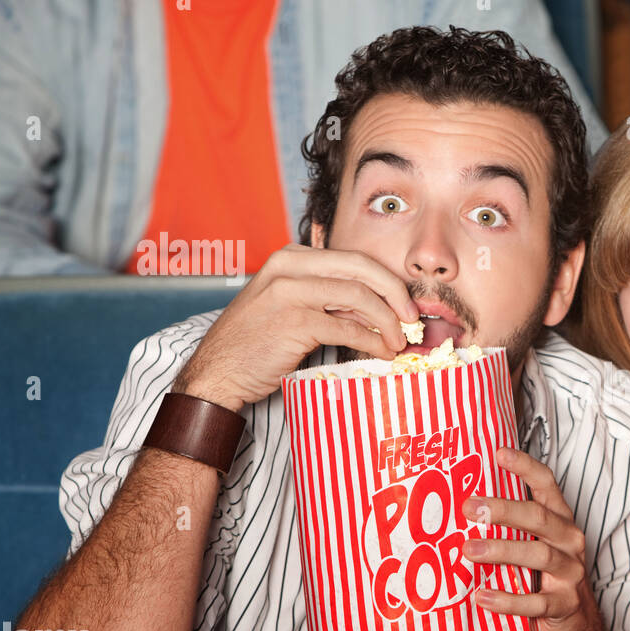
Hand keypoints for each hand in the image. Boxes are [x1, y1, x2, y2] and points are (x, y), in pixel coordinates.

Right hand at [173, 244, 418, 410]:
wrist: (217, 373)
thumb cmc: (257, 343)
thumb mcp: (289, 304)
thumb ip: (327, 297)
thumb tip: (381, 306)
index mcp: (291, 257)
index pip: (353, 259)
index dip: (387, 281)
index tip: (405, 303)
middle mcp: (289, 267)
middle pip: (361, 269)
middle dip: (395, 294)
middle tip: (413, 318)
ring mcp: (289, 292)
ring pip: (359, 297)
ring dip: (388, 321)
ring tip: (399, 341)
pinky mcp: (294, 321)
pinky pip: (348, 327)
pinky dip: (373, 341)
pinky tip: (382, 352)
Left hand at [461, 447, 603, 630]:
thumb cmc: (543, 581)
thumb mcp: (531, 548)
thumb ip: (508, 529)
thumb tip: (455, 507)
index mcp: (559, 521)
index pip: (546, 485)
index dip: (525, 468)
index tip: (498, 454)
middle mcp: (569, 542)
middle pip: (538, 518)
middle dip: (503, 510)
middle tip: (468, 507)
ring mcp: (570, 574)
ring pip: (537, 556)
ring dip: (500, 551)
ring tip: (468, 551)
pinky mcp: (565, 605)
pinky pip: (536, 602)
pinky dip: (507, 600)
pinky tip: (481, 597)